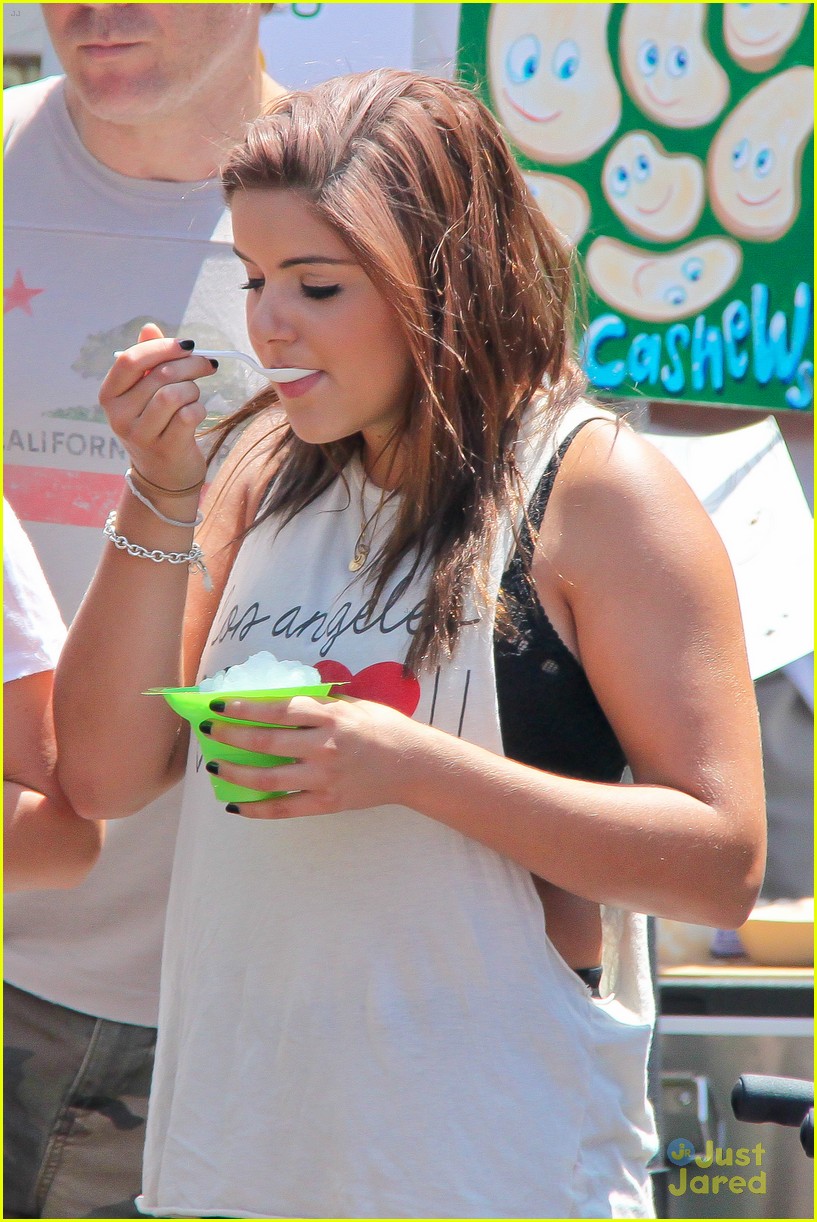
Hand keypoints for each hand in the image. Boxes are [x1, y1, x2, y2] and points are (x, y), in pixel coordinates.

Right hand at [99, 323, 216, 489]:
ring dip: (193, 389)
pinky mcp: (165, 449)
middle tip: (207, 366)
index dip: (162, 347)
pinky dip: (199, 409)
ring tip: (195, 396)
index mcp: (109, 395)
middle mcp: (119, 416)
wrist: (163, 476)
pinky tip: (197, 413)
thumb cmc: (157, 425)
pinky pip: (188, 415)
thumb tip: (149, 327)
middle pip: (159, 375)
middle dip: (190, 366)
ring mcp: (140, 435)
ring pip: (174, 394)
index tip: (187, 345)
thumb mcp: (144, 393)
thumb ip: (147, 360)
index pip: (130, 360)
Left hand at [201, 694, 420, 818]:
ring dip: (235, 772)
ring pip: (268, 779)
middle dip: (230, 736)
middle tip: (208, 730)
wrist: (414, 765)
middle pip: (265, 743)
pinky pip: (283, 809)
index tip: (219, 705)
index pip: (277, 709)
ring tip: (215, 765)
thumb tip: (276, 701)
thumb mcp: (353, 705)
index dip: (243, 707)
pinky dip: (256, 809)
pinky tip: (235, 804)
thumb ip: (318, 705)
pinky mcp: (327, 803)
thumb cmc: (384, 728)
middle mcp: (325, 747)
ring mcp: (324, 778)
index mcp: (331, 717)